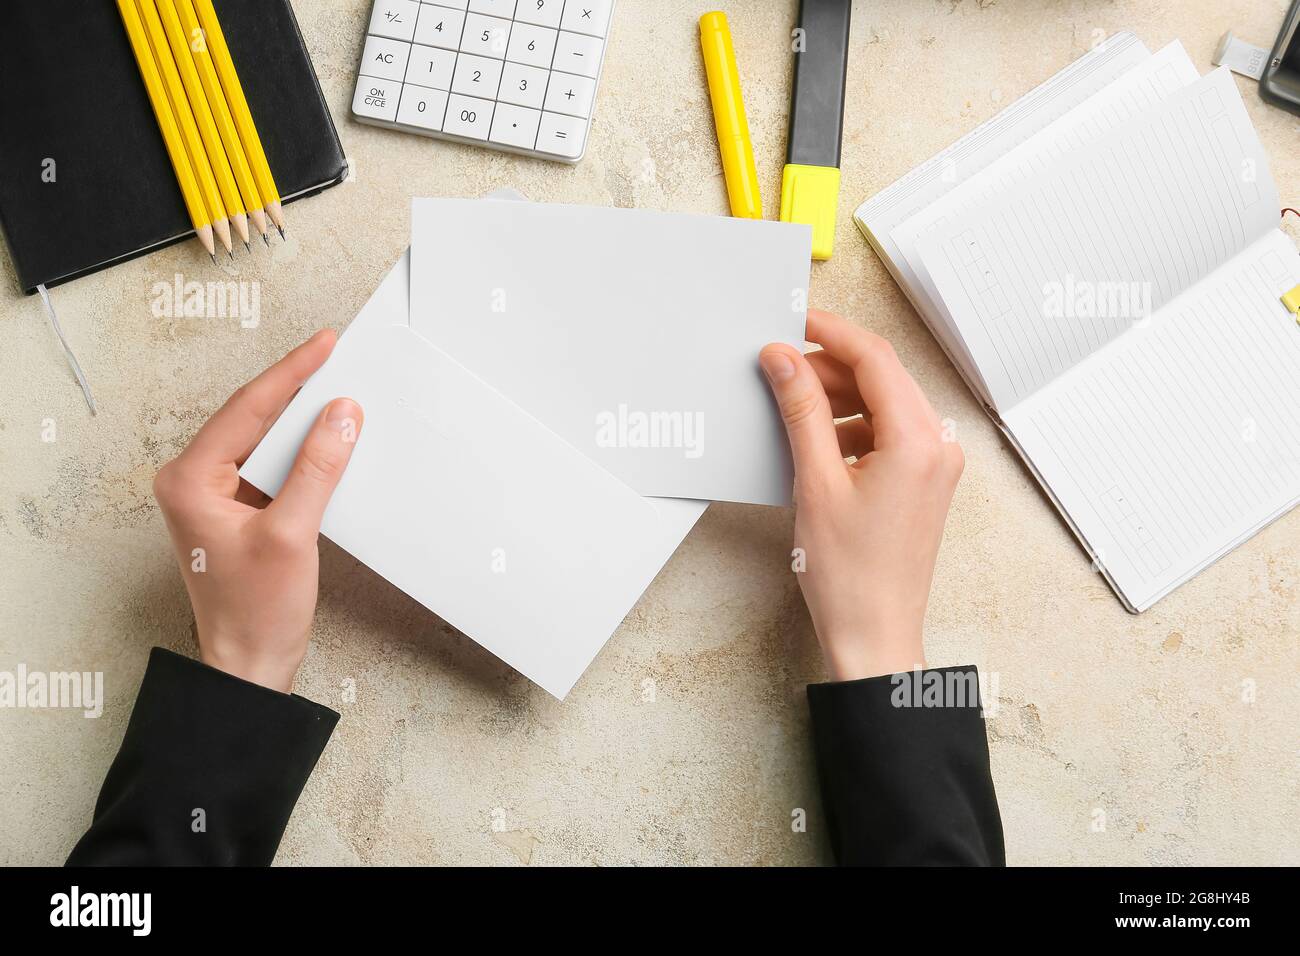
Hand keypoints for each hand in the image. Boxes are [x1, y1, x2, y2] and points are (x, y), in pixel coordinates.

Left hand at [152, 330, 362, 691]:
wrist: (248, 663)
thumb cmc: (255, 610)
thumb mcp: (292, 534)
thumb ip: (317, 469)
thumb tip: (341, 415)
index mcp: (189, 480)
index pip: (247, 409)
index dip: (290, 373)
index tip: (323, 345)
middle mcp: (192, 481)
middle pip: (252, 417)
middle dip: (296, 388)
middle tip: (334, 357)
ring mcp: (213, 496)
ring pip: (262, 439)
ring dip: (300, 420)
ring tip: (336, 391)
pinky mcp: (236, 511)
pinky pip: (271, 466)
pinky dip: (301, 452)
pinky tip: (327, 441)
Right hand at [760, 310, 962, 681]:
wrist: (874, 635)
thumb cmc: (849, 575)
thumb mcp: (815, 482)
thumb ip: (800, 410)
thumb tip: (782, 358)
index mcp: (919, 440)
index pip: (875, 359)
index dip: (829, 333)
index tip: (792, 322)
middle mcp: (938, 445)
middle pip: (881, 377)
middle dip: (829, 367)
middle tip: (778, 366)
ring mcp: (935, 464)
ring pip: (883, 403)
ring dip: (838, 396)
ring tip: (790, 406)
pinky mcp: (924, 481)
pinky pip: (887, 432)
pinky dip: (850, 425)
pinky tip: (814, 440)